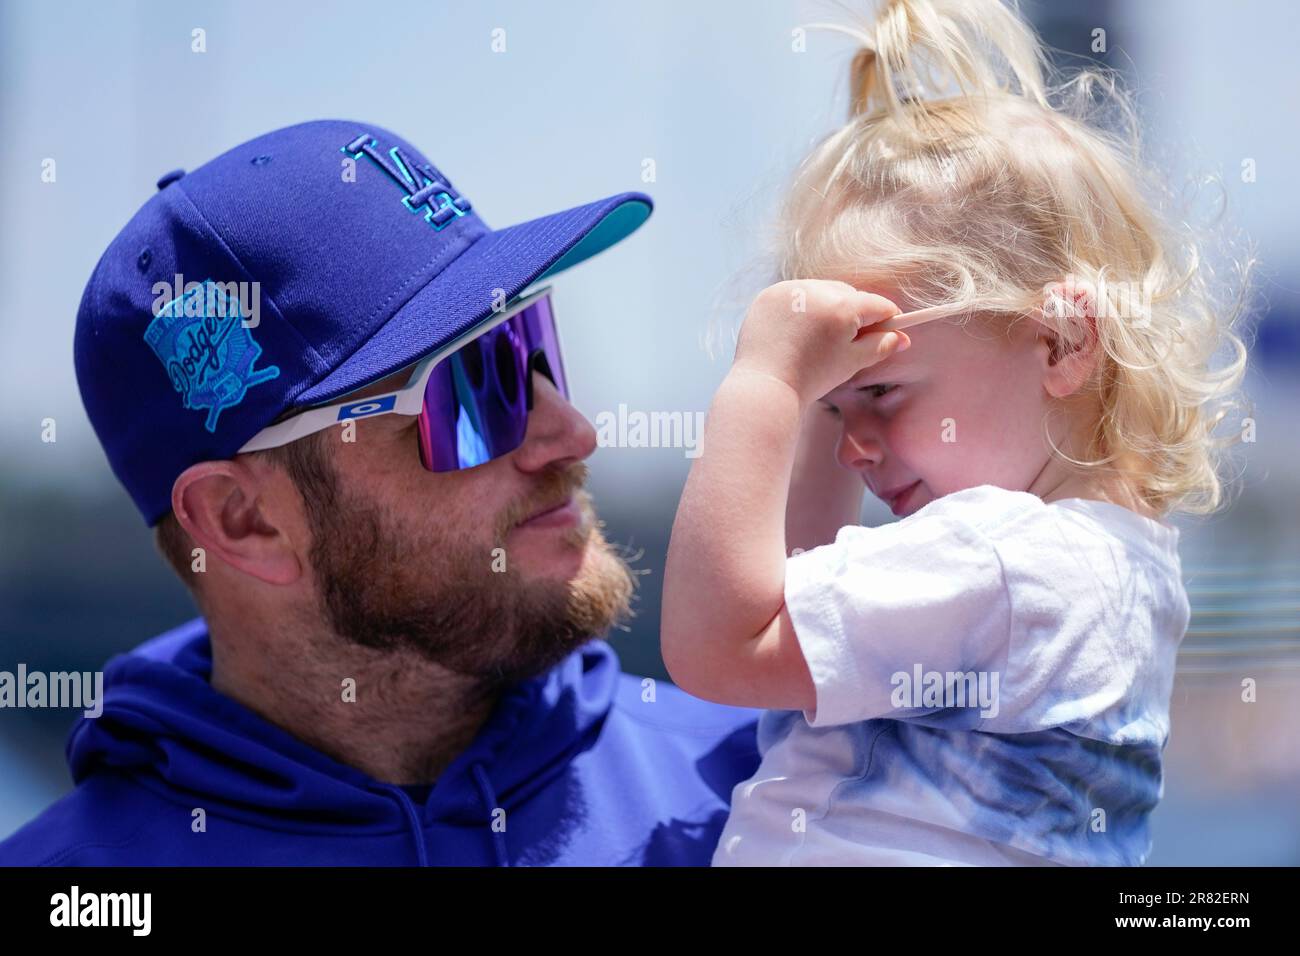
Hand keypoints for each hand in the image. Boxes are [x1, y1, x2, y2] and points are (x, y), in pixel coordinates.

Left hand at [733, 279, 909, 405]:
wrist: (765, 386)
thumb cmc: (811, 378)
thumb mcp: (852, 363)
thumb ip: (880, 346)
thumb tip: (901, 338)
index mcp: (842, 307)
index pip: (876, 305)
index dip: (887, 318)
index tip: (889, 329)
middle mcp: (816, 290)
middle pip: (848, 294)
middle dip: (854, 313)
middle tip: (850, 338)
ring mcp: (790, 290)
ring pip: (822, 292)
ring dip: (827, 307)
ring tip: (820, 336)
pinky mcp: (769, 295)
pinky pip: (795, 295)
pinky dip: (800, 308)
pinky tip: (798, 330)